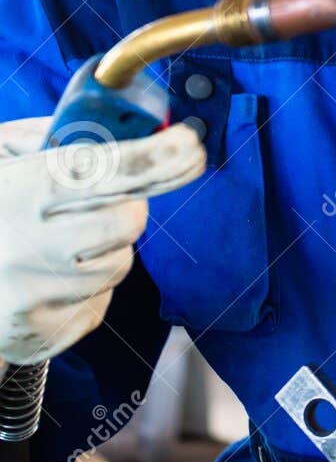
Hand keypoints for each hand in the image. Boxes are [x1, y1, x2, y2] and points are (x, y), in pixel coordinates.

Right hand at [0, 116, 205, 366]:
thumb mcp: (2, 153)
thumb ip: (56, 136)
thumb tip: (130, 126)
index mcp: (20, 190)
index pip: (102, 169)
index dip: (154, 156)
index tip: (190, 144)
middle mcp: (26, 246)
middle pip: (127, 220)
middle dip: (131, 203)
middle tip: (111, 196)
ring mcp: (33, 296)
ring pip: (119, 263)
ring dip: (108, 247)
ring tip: (63, 239)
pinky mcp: (41, 335)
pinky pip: (100, 302)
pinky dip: (90, 285)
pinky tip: (53, 274)